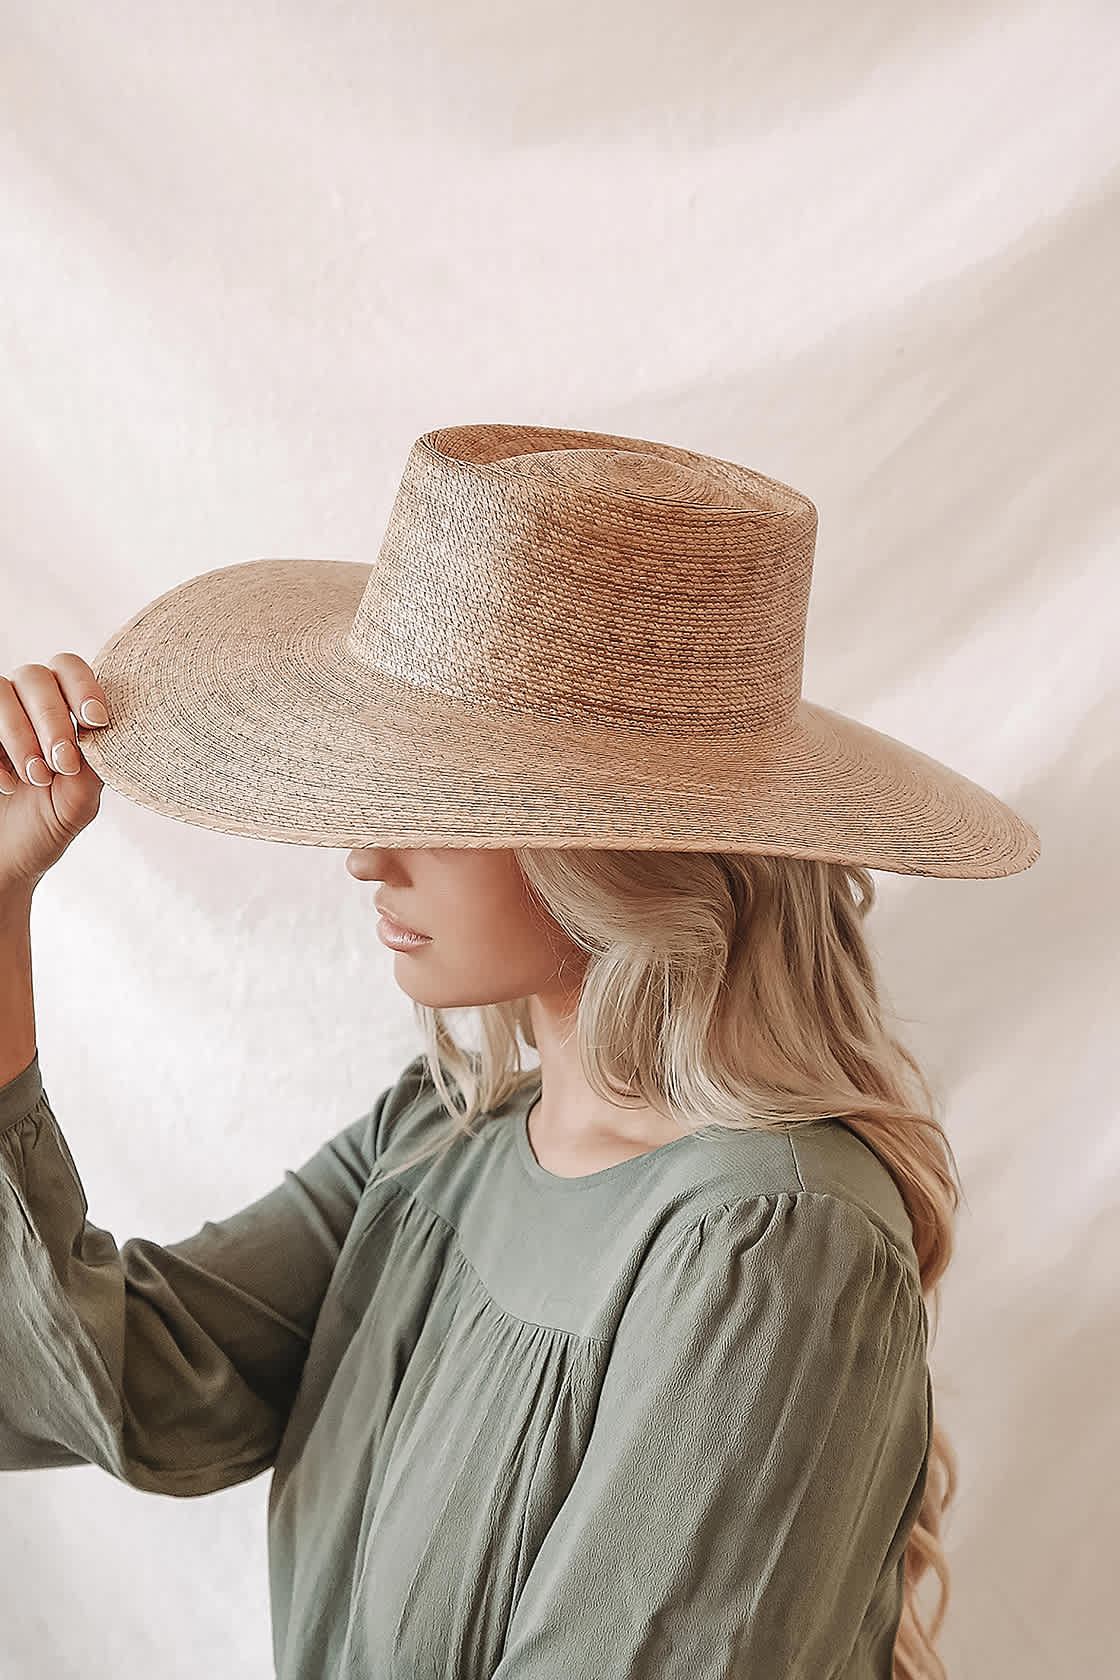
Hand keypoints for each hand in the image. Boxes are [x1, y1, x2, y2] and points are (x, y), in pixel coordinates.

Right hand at [0, 656, 108, 898]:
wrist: (6, 859)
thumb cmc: (46, 825)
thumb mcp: (80, 798)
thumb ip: (94, 763)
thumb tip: (108, 730)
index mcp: (60, 710)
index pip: (70, 669)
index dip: (83, 685)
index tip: (95, 720)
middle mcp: (23, 704)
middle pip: (36, 676)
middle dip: (52, 719)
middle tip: (61, 762)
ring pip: (1, 691)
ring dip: (21, 733)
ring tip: (34, 777)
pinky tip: (5, 783)